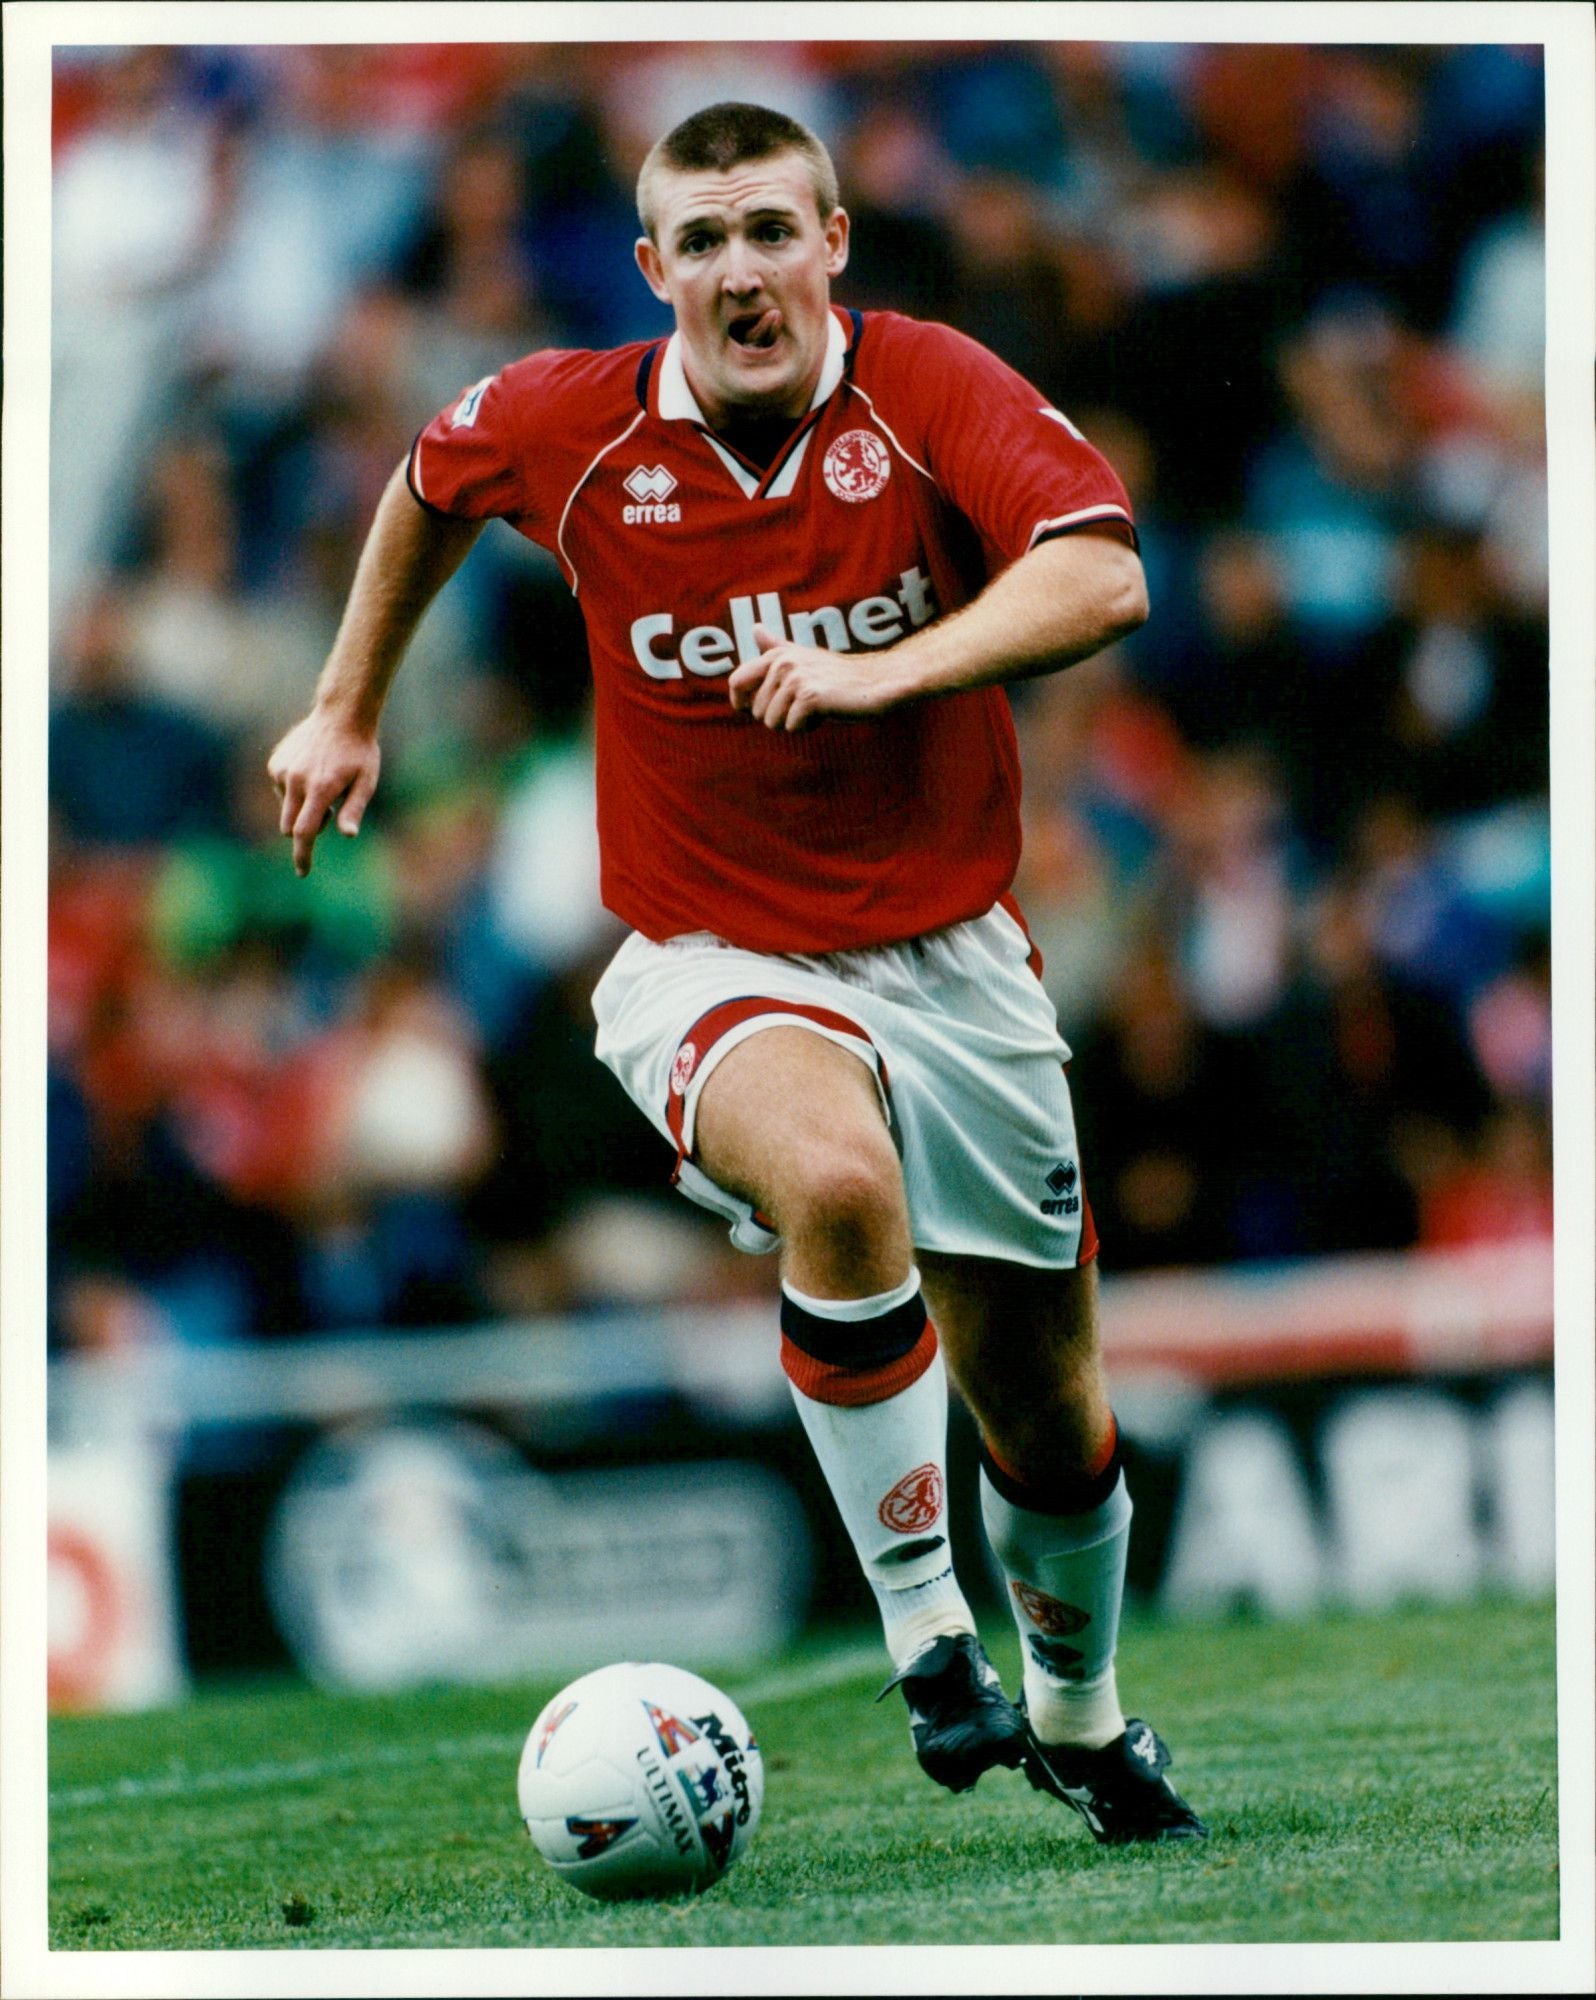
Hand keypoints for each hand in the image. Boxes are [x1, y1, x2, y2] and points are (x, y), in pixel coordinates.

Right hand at [266, 707, 380, 876]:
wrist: (341, 715)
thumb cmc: (360, 752)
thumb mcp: (366, 782)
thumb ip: (354, 810)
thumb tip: (348, 836)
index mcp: (320, 788)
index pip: (304, 832)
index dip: (302, 855)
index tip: (303, 873)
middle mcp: (296, 780)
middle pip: (290, 826)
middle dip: (306, 828)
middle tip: (332, 808)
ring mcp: (282, 770)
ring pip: (286, 808)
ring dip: (301, 808)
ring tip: (324, 784)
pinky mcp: (275, 763)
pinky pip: (281, 790)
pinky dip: (294, 790)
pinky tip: (311, 771)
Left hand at [727, 624, 904, 732]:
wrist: (875, 683)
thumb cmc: (837, 676)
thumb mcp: (804, 658)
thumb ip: (777, 646)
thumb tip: (755, 628)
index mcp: (776, 654)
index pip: (737, 682)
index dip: (742, 703)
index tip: (759, 712)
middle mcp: (783, 662)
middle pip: (756, 711)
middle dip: (778, 717)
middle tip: (804, 706)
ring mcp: (796, 678)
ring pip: (772, 722)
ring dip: (794, 723)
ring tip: (815, 708)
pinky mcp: (810, 696)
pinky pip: (791, 727)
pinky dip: (807, 727)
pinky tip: (824, 714)